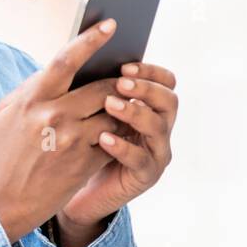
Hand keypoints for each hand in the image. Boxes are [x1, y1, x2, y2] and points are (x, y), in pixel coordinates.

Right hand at [0, 18, 126, 244]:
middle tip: (129, 74)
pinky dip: (117, 134)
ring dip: (121, 108)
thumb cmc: (6, 149)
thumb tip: (63, 66)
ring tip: (122, 105)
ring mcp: (72, 140)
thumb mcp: (9, 111)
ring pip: (113, 113)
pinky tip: (116, 132)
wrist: (5, 199)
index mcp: (33, 99)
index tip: (111, 25)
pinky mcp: (85, 163)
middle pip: (102, 87)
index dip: (91, 40)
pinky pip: (113, 139)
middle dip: (119, 80)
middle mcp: (54, 116)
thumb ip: (35, 86)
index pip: (66, 60)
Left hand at [58, 59, 178, 230]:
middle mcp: (160, 128)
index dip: (150, 71)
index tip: (124, 65)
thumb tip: (89, 57)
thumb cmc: (85, 143)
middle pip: (169, 101)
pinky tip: (103, 138)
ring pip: (158, 128)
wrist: (78, 188)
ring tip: (110, 104)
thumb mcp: (92, 112)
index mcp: (151, 107)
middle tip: (121, 82)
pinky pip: (141, 159)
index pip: (166, 82)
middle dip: (146, 89)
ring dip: (135, 112)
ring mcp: (156, 153)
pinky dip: (123, 146)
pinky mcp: (145, 176)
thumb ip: (98, 90)